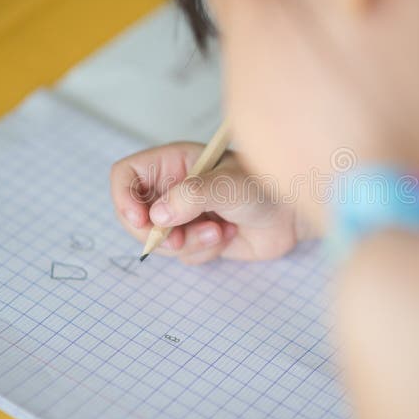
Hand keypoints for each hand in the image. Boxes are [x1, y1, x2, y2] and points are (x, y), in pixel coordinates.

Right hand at [110, 142, 307, 263]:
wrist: (293, 213)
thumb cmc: (264, 184)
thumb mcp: (227, 185)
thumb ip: (191, 196)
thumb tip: (158, 217)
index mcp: (173, 164)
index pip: (126, 175)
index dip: (124, 198)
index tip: (142, 220)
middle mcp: (173, 188)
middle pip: (135, 215)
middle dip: (157, 233)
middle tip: (178, 240)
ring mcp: (185, 215)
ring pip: (160, 240)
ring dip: (188, 243)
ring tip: (218, 231)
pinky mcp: (199, 238)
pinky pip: (183, 254)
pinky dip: (204, 250)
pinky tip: (228, 235)